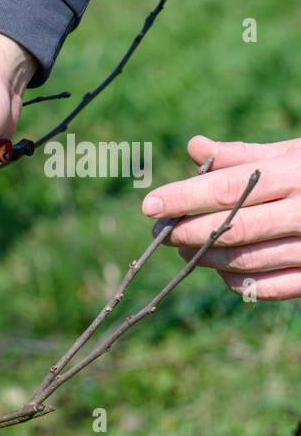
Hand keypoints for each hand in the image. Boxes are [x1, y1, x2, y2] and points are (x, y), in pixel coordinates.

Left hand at [143, 135, 300, 301]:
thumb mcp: (292, 155)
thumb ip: (243, 156)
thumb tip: (194, 146)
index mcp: (296, 173)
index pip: (229, 187)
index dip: (184, 197)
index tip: (149, 205)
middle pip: (233, 228)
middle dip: (186, 232)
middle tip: (159, 232)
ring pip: (247, 260)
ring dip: (206, 259)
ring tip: (183, 249)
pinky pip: (270, 288)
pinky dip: (238, 282)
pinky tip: (220, 272)